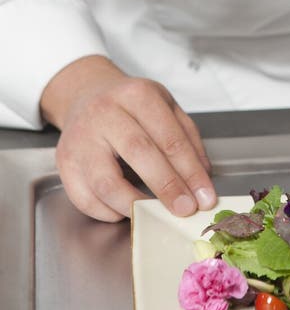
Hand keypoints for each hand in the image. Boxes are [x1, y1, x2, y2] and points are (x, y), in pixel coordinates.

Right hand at [40, 55, 215, 221]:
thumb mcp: (166, 107)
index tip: (205, 196)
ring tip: (155, 214)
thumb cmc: (131, 106)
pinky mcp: (64, 163)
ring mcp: (81, 139)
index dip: (190, 171)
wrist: (86, 95)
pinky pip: (85, 199)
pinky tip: (127, 211)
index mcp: (137, 95)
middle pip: (139, 154)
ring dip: (135, 205)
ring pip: (106, 183)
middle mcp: (105, 113)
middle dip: (167, 187)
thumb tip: (202, 178)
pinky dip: (109, 212)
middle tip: (185, 209)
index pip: (169, 138)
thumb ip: (187, 139)